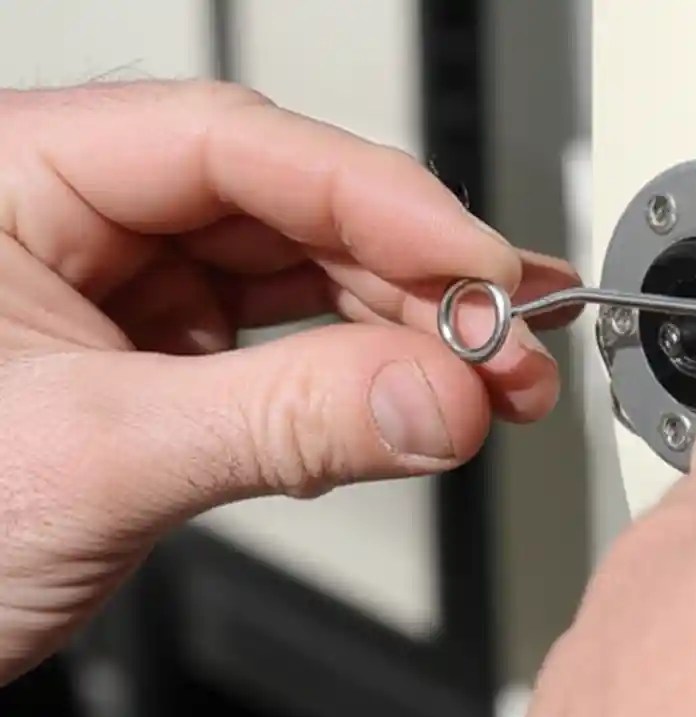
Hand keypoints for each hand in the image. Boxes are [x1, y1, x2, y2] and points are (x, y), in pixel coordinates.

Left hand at [0, 80, 578, 681]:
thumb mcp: (93, 457)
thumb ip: (281, 421)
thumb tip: (441, 397)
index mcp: (14, 175)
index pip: (229, 144)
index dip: (375, 195)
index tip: (478, 261)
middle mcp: (75, 216)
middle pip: (287, 207)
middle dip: (415, 278)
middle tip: (511, 339)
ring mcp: (122, 285)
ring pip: (301, 274)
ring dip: (410, 328)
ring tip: (497, 377)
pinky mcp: (158, 354)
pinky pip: (285, 341)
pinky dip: (362, 373)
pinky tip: (422, 393)